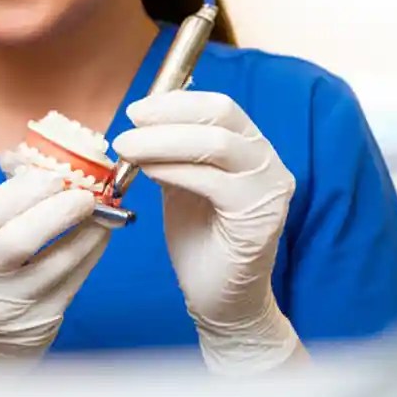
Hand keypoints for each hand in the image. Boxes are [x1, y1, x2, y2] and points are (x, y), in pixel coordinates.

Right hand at [0, 168, 109, 389]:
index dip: (24, 190)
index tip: (53, 176)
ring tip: (102, 212)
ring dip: (88, 231)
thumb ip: (1, 207)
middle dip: (60, 210)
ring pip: (58, 261)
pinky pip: (75, 281)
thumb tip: (45, 167)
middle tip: (84, 195)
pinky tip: (99, 236)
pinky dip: (91, 253)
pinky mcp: (41, 321)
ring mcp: (10, 305)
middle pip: (21, 239)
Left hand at [113, 90, 301, 374]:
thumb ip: (173, 150)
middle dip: (168, 115)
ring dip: (163, 141)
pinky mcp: (260, 217)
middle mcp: (267, 161)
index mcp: (250, 147)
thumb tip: (146, 115)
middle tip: (128, 123)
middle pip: (221, 116)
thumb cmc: (199, 236)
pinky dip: (174, 170)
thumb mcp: (182, 181)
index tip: (137, 109)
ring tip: (127, 148)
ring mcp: (268, 188)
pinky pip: (213, 182)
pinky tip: (147, 172)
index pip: (219, 106)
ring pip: (216, 144)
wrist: (219, 295)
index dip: (176, 101)